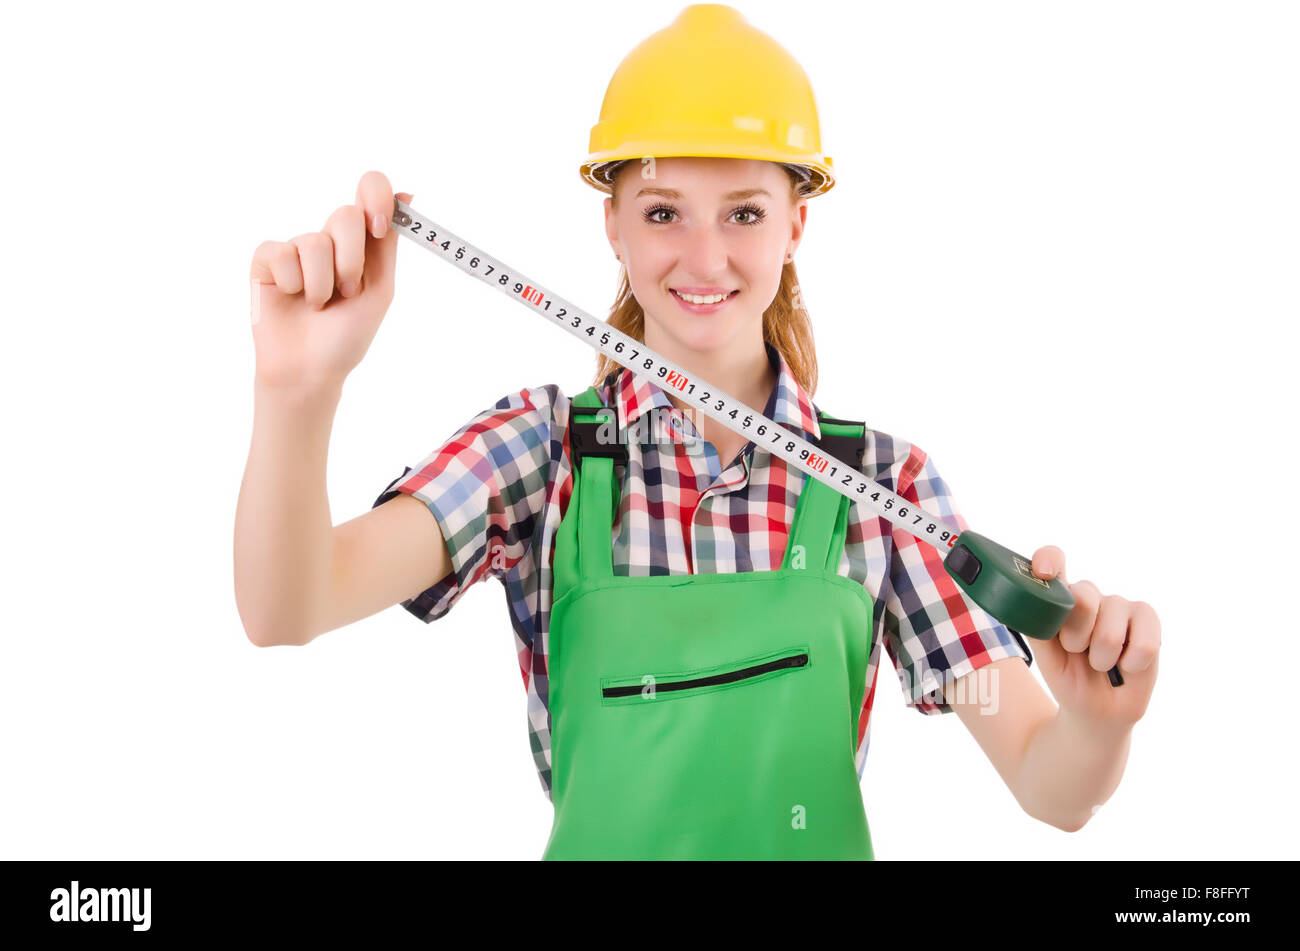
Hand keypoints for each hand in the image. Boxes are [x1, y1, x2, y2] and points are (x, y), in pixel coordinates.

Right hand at [249, 170, 411, 391]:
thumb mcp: (378, 290)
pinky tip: (292, 298)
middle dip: (351, 261)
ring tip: (319, 305)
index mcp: (361, 243)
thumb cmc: (346, 335)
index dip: (375, 197)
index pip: (370, 190)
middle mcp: (329, 239)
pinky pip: (281, 253)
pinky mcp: (266, 259)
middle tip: (348, 291)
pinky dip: (293, 283)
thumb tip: (407, 195)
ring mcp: (296, 247)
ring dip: (322, 284)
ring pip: (314, 242)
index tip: (378, 227)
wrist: (310, 370)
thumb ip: (388, 244)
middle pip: (345, 215)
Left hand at [1026, 545, 1160, 730]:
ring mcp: (1119, 605)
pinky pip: (1145, 640)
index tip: (1045, 572)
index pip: (1053, 561)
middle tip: (1076, 650)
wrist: (1095, 711)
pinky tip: (1126, 666)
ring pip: (1110, 627)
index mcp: (1059, 598)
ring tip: (1100, 663)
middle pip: (1083, 596)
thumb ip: (1037, 625)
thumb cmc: (1068, 677)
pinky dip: (1132, 662)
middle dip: (1076, 635)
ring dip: (1101, 657)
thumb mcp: (1045, 654)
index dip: (1049, 559)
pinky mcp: (1147, 620)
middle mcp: (1089, 595)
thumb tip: (1025, 601)